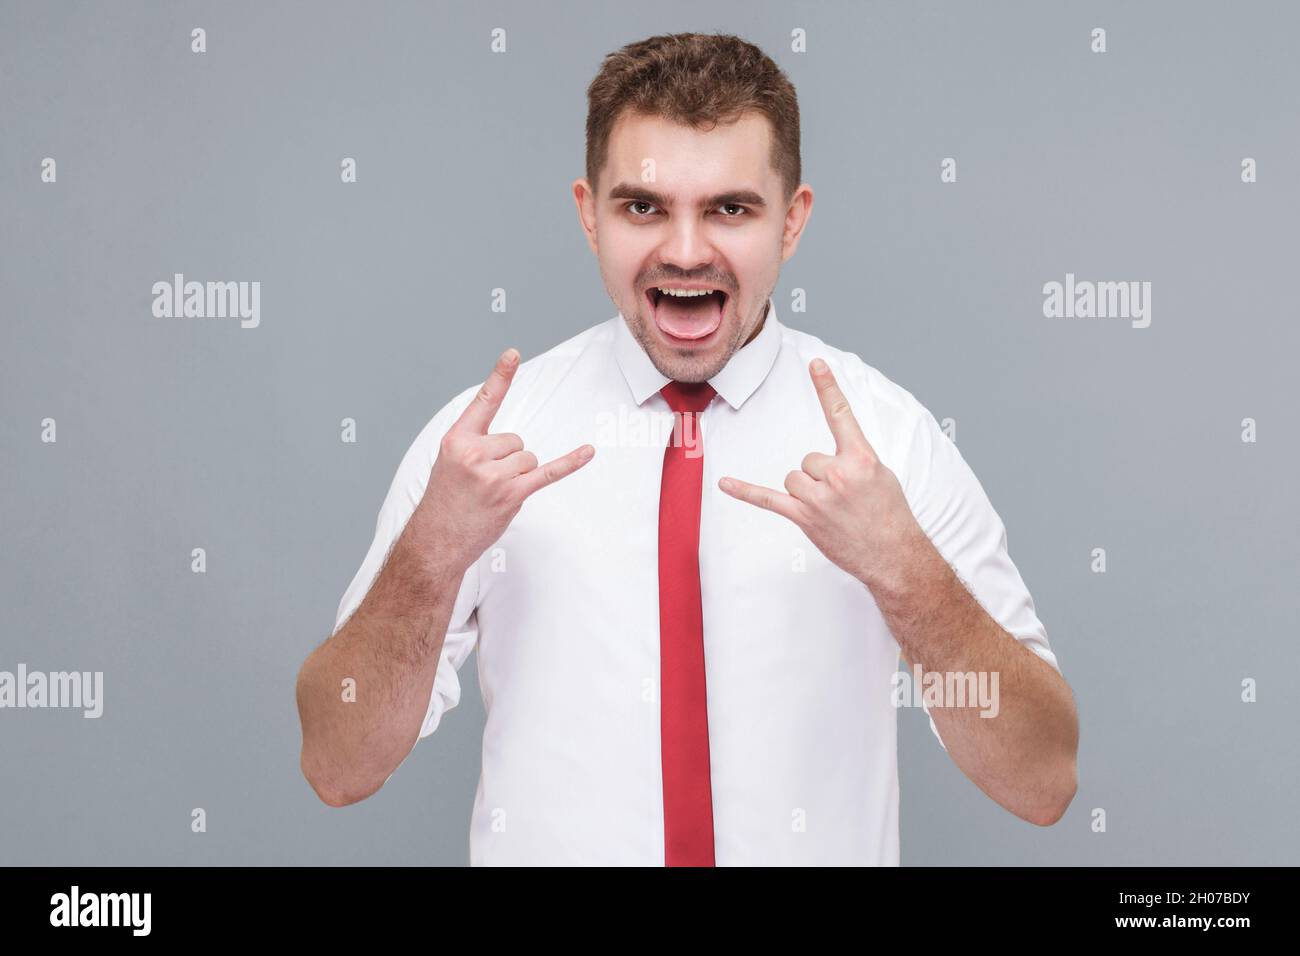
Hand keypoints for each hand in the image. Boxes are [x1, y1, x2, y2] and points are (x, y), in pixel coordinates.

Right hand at [412, 348, 594, 573]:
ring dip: (518, 477)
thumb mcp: (450, 462)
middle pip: (516, 440)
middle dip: (507, 461)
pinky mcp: (511, 494)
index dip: (500, 377)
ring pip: (528, 459)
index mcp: (457, 440)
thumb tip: (513, 446)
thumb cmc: (446, 501)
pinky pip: (548, 473)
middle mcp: (474, 453)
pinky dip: (570, 463)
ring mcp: (493, 475)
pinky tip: (588, 452)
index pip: (484, 402)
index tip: (514, 353)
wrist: (437, 539)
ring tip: (493, 494)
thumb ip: (476, 444)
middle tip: (484, 483)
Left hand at [718, 358, 921, 587]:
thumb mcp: (881, 475)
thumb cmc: (889, 514)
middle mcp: (838, 474)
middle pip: (808, 459)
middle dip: (821, 476)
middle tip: (844, 498)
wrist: (893, 555)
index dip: (827, 387)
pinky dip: (745, 492)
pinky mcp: (804, 517)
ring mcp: (819, 497)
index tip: (815, 363)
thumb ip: (854, 458)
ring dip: (806, 491)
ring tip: (831, 509)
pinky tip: (725, 483)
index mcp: (861, 458)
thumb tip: (829, 459)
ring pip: (793, 478)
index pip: (840, 415)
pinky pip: (768, 500)